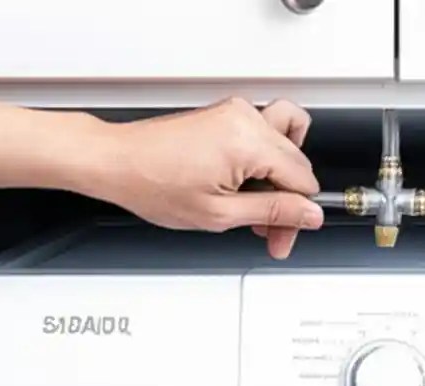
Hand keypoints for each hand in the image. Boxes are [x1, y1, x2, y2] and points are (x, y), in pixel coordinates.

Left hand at [94, 97, 323, 258]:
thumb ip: (271, 213)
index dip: (296, 214)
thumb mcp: (218, 214)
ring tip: (261, 200)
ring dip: (281, 174)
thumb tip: (308, 214)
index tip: (282, 235)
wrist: (116, 162)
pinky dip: (262, 159)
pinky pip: (263, 132)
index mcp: (248, 140)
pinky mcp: (225, 114)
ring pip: (287, 139)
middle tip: (269, 230)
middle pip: (296, 161)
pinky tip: (244, 183)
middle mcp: (245, 117)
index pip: (302, 178)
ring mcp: (235, 112)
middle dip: (287, 200)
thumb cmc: (151, 182)